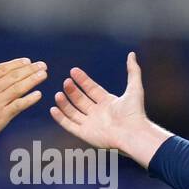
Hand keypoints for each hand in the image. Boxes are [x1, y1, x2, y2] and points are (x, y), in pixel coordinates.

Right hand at [0, 57, 45, 149]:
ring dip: (33, 80)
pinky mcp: (1, 116)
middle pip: (14, 76)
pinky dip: (29, 99)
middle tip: (42, 65)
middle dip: (30, 69)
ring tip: (43, 74)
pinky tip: (38, 94)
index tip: (27, 61)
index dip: (16, 64)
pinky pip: (19, 105)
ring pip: (18, 88)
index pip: (2, 69)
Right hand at [49, 51, 171, 167]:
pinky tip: (53, 109)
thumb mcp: (134, 87)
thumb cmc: (135, 113)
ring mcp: (91, 124)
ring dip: (65, 103)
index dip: (82, 80)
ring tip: (58, 94)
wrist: (133, 133)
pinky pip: (69, 125)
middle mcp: (98, 113)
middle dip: (72, 91)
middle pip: (81, 100)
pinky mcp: (85, 134)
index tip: (73, 71)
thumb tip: (132, 54)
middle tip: (66, 82)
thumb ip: (133, 70)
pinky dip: (60, 118)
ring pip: (73, 112)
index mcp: (108, 103)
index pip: (92, 89)